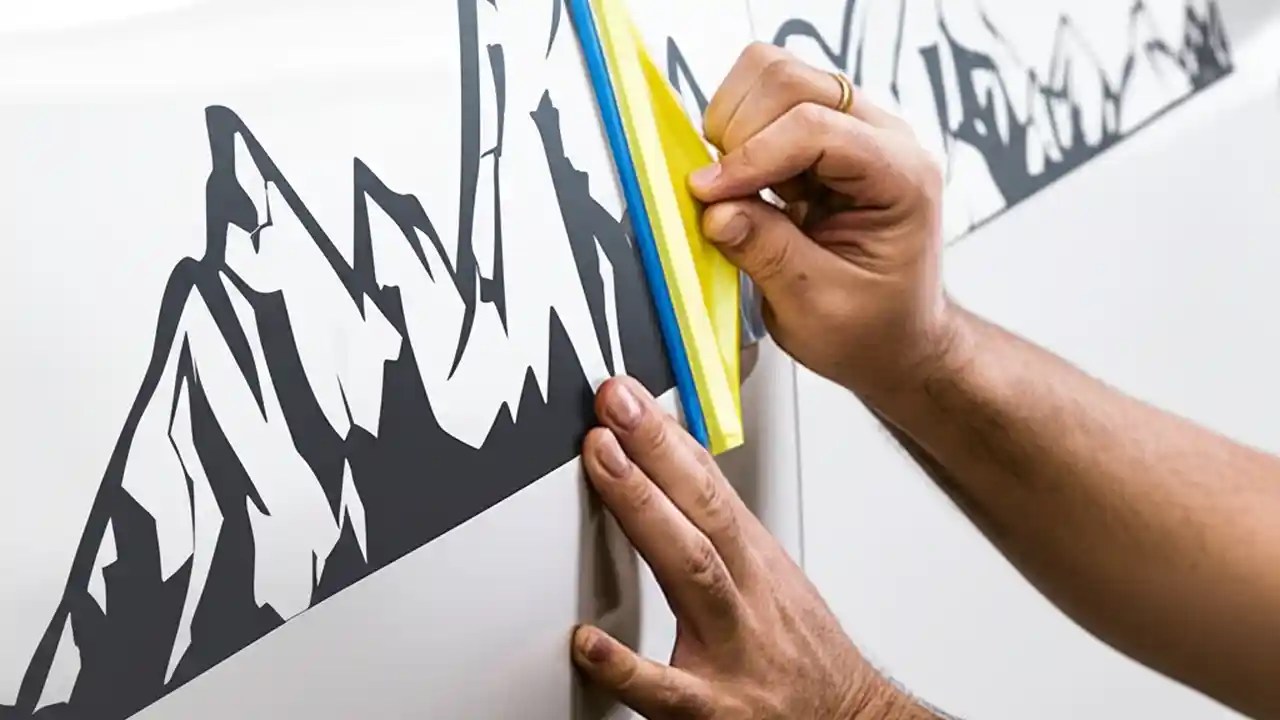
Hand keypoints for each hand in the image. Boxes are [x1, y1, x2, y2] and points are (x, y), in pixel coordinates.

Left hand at [571, 377, 930, 718]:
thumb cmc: (802, 652)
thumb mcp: (769, 573)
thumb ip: (717, 523)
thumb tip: (672, 460)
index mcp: (755, 560)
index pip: (709, 482)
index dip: (667, 433)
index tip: (629, 394)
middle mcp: (747, 594)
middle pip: (703, 509)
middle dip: (656, 450)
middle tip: (613, 406)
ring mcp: (732, 648)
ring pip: (693, 570)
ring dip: (646, 511)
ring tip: (605, 464)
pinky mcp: (713, 709)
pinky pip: (666, 689)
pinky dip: (626, 665)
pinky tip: (587, 641)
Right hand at [690, 43, 952, 402]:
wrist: (895, 340)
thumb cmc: (873, 329)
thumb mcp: (817, 307)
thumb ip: (768, 254)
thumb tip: (717, 211)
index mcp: (901, 177)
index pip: (816, 127)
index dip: (751, 156)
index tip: (707, 194)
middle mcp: (882, 138)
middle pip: (792, 79)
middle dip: (740, 130)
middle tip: (722, 193)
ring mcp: (852, 131)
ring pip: (775, 77)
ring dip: (737, 126)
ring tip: (740, 189)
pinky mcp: (821, 137)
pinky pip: (766, 104)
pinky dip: (738, 136)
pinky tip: (750, 188)